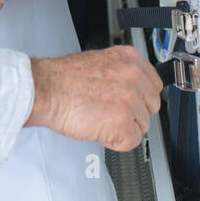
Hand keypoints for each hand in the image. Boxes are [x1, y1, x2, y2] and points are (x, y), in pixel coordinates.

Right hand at [26, 46, 162, 151]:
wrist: (45, 90)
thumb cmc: (63, 79)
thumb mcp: (98, 62)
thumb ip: (119, 72)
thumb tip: (130, 87)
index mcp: (128, 58)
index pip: (154, 84)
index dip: (141, 98)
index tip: (132, 102)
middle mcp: (132, 76)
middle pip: (151, 106)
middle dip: (134, 114)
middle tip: (112, 113)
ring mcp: (129, 99)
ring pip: (142, 125)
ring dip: (123, 128)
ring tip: (101, 119)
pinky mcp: (122, 122)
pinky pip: (131, 142)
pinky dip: (115, 142)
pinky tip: (100, 130)